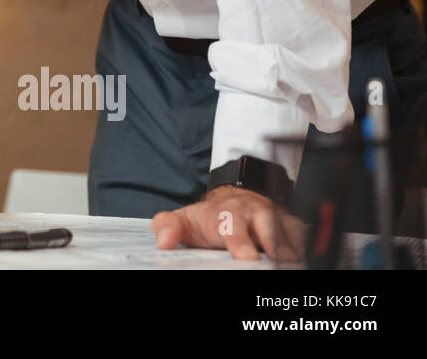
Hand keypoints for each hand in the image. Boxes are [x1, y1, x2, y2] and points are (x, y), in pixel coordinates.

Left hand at [152, 185, 306, 261]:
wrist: (233, 202)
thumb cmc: (211, 218)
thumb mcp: (186, 220)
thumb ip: (169, 227)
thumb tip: (163, 240)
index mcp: (227, 213)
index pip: (233, 224)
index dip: (240, 240)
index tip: (246, 256)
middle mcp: (255, 212)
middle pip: (269, 226)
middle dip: (275, 247)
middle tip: (278, 265)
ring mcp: (277, 218)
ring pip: (291, 234)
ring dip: (292, 253)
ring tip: (291, 267)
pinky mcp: (294, 227)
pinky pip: (305, 239)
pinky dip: (304, 252)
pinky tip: (300, 263)